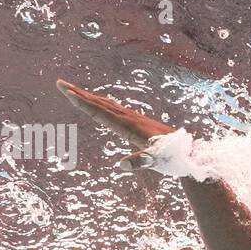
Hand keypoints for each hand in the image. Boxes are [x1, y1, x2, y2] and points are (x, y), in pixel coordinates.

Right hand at [56, 79, 175, 164]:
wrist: (189, 153)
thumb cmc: (172, 159)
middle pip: (100, 103)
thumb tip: (121, 166)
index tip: (66, 91)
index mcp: (129, 126)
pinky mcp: (139, 123)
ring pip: (107, 104)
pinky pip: (116, 110)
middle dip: (79, 94)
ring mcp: (135, 119)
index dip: (82, 102)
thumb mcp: (155, 162)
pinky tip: (102, 105)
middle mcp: (130, 119)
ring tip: (74, 91)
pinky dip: (103, 104)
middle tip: (60, 83)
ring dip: (90, 97)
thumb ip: (140, 162)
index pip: (100, 112)